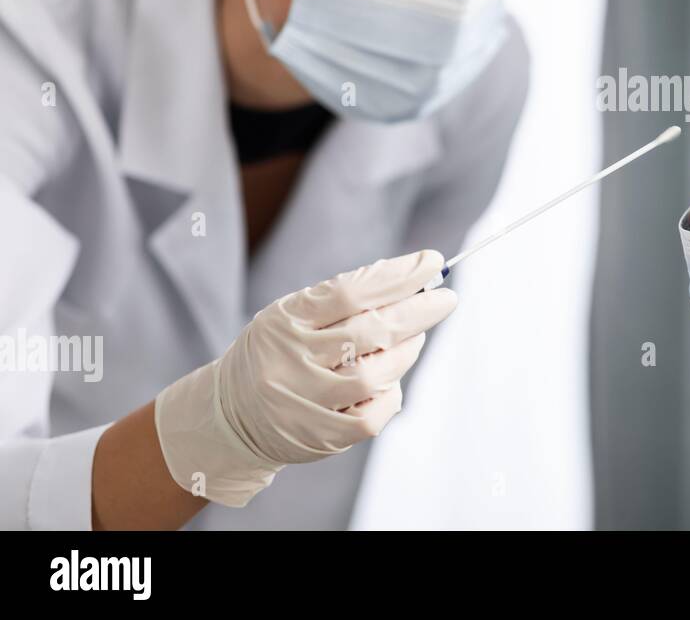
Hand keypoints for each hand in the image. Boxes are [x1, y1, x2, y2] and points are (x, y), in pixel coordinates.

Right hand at [153, 249, 454, 506]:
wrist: (232, 414)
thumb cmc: (282, 350)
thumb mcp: (296, 314)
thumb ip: (347, 297)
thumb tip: (414, 277)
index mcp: (286, 322)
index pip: (350, 293)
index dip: (397, 277)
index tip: (431, 263)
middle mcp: (291, 361)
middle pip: (369, 332)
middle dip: (417, 313)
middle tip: (446, 299)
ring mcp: (304, 402)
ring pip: (376, 374)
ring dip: (407, 352)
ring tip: (414, 339)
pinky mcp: (319, 437)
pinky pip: (373, 415)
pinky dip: (391, 394)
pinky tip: (389, 382)